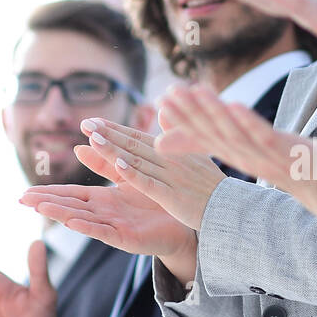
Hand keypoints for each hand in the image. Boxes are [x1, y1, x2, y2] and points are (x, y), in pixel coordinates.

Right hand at [20, 129, 202, 257]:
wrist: (185, 220)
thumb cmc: (156, 200)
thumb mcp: (128, 176)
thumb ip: (106, 163)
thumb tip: (80, 146)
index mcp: (103, 200)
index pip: (70, 195)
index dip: (49, 192)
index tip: (25, 192)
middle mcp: (104, 214)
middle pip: (69, 207)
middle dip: (45, 203)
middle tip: (21, 199)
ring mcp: (113, 227)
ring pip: (82, 219)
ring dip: (60, 214)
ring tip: (40, 208)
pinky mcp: (127, 238)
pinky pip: (105, 231)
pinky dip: (88, 227)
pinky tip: (72, 222)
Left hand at [80, 116, 227, 232]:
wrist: (231, 207)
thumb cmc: (212, 183)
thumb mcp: (198, 152)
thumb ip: (178, 132)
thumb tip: (165, 108)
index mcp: (172, 150)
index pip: (137, 136)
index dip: (114, 129)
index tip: (93, 122)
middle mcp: (169, 160)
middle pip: (133, 145)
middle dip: (108, 134)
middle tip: (85, 123)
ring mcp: (170, 177)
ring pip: (137, 161)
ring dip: (114, 149)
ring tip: (93, 138)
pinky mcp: (173, 196)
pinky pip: (150, 183)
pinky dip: (134, 174)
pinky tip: (118, 165)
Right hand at [156, 85, 316, 229]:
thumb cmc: (304, 171)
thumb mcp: (268, 154)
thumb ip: (243, 143)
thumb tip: (223, 138)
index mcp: (249, 158)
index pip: (211, 137)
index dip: (186, 119)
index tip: (162, 99)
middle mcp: (257, 161)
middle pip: (219, 136)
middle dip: (193, 114)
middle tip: (168, 93)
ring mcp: (277, 162)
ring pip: (239, 137)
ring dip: (216, 115)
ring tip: (197, 93)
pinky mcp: (298, 160)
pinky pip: (269, 141)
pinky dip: (250, 124)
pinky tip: (236, 106)